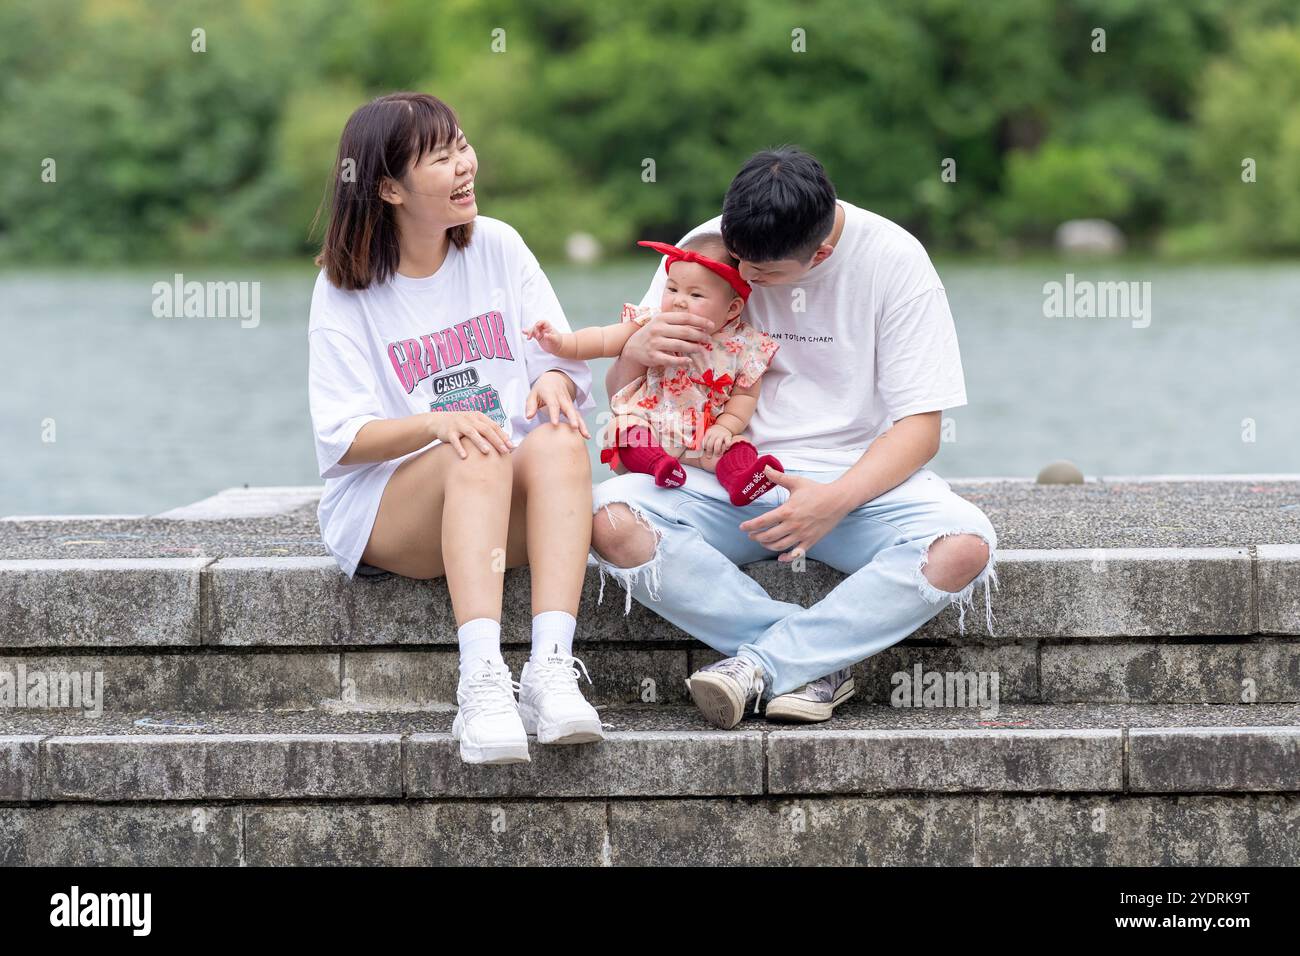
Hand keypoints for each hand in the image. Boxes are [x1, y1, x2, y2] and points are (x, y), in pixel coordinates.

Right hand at [429, 411, 513, 458]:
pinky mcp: (449, 431)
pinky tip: (464, 457)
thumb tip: (507, 441)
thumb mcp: (475, 424)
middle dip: (496, 440)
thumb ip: (489, 430)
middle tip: (504, 451)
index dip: (503, 436)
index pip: (494, 426)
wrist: (439, 421)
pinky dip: (459, 448)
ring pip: (471, 433)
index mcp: (479, 416)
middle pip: (486, 429)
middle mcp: (470, 418)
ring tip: (487, 452)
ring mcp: (459, 424)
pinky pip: (454, 440)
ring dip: (480, 443)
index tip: (512, 446)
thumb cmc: (462, 425)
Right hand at [523, 320, 566, 355]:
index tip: (537, 327)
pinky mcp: (538, 337)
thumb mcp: (555, 340)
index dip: (539, 324)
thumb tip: (545, 335)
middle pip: (536, 326)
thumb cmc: (557, 342)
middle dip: (534, 330)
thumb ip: (550, 337)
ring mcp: (540, 332)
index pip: (543, 322)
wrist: (557, 347)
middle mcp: (544, 329)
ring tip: (528, 338)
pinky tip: (524, 333)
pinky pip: (532, 334)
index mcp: (549, 327)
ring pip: (533, 330)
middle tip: (536, 336)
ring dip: (530, 333)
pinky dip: (528, 333)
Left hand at [525, 370, 590, 437]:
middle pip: (569, 408)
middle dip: (572, 418)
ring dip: (581, 424)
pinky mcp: (572, 407)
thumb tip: (528, 417)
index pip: (553, 404)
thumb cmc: (542, 388)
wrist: (555, 379)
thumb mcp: (533, 393)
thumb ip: (530, 405)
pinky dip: (583, 425)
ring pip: (576, 413)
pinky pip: (578, 416)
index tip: (555, 424)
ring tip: (586, 435)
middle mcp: (562, 398)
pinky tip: (587, 435)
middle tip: (574, 427)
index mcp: (551, 394)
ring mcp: (569, 403)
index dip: (554, 414)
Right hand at [624, 310, 712, 367]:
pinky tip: (689, 361)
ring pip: (680, 345)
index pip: (685, 318)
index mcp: (662, 318)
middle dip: (700, 336)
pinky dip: (681, 361)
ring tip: (701, 349)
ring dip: (694, 348)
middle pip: (685, 331)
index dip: (700, 321)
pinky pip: (671, 360)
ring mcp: (655, 343)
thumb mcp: (661, 322)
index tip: (711, 325)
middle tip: (708, 339)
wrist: (633, 347)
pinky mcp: (653, 356)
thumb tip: (700, 325)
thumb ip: (677, 322)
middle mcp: (658, 329)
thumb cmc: (652, 333)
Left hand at [702, 423, 732, 457]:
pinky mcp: (728, 437)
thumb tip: (699, 450)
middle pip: (709, 444)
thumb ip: (705, 440)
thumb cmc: (715, 433)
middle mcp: (714, 433)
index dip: (704, 448)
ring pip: (717, 444)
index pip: (704, 442)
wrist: (724, 426)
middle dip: (709, 452)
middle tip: (709, 457)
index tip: (704, 451)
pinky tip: (726, 448)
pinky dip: (727, 447)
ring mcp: (721, 435)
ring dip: (717, 451)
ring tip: (717, 454)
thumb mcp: (709, 434)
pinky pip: (727, 443)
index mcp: (708, 432)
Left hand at [738, 469, 853, 561]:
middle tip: (751, 535)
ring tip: (763, 541)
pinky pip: (796, 554)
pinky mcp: (810, 541)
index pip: (762, 522)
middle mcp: (793, 525)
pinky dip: (786, 558)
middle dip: (756, 537)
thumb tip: (765, 467)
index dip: (750, 526)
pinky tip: (780, 557)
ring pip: (779, 546)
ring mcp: (802, 535)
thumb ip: (778, 477)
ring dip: (767, 545)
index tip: (742, 527)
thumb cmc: (816, 490)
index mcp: (787, 511)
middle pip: (768, 536)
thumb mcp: (796, 482)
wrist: (837, 500)